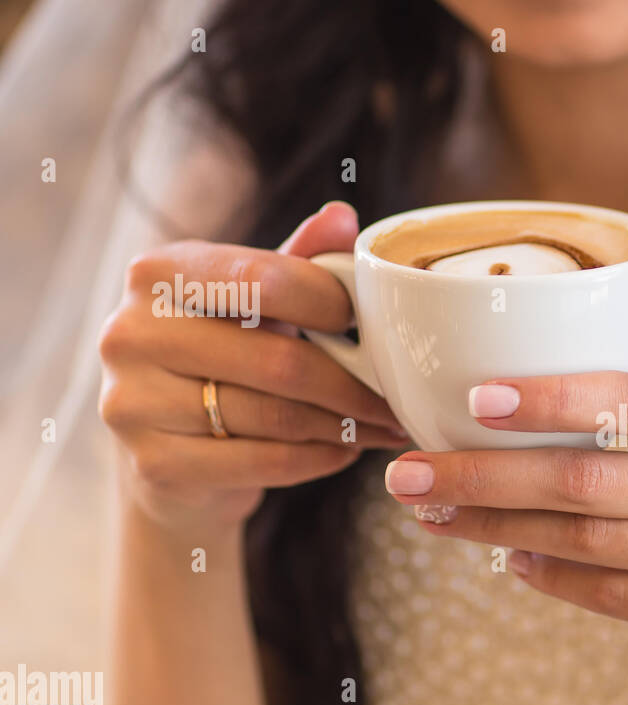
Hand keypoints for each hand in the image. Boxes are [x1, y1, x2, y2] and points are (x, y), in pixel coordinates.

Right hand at [98, 202, 407, 528]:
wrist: (165, 449)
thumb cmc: (220, 358)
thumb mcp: (252, 302)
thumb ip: (296, 260)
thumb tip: (342, 216)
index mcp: (158, 274)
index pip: (264, 281)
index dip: (331, 304)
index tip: (373, 326)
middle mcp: (131, 332)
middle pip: (278, 361)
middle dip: (353, 384)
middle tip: (396, 397)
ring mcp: (134, 403)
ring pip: (275, 417)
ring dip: (344, 425)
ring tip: (382, 425)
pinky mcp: (153, 465)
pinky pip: (264, 463)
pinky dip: (318, 458)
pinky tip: (346, 451)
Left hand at [384, 319, 627, 696]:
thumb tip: (602, 294)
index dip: (547, 399)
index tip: (472, 397)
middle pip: (589, 481)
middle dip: (484, 476)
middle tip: (407, 472)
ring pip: (587, 543)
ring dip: (495, 528)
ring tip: (433, 513)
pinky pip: (611, 598)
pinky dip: (548, 576)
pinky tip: (504, 557)